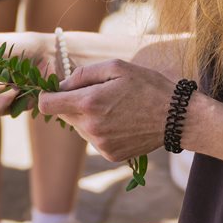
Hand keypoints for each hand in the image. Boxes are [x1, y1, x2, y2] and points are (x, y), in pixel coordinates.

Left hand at [36, 59, 175, 163]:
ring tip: (115, 108)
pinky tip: (121, 122)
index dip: (48, 95)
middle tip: (98, 94)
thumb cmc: (147, 86)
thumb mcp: (116, 67)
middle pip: (63, 115)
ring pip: (79, 128)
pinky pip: (94, 140)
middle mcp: (90, 127)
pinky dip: (101, 130)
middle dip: (73, 104)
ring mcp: (100, 144)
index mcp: (89, 103)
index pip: (47, 105)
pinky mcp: (110, 155)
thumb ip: (82, 74)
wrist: (176, 117)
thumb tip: (61, 84)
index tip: (57, 89)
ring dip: (88, 117)